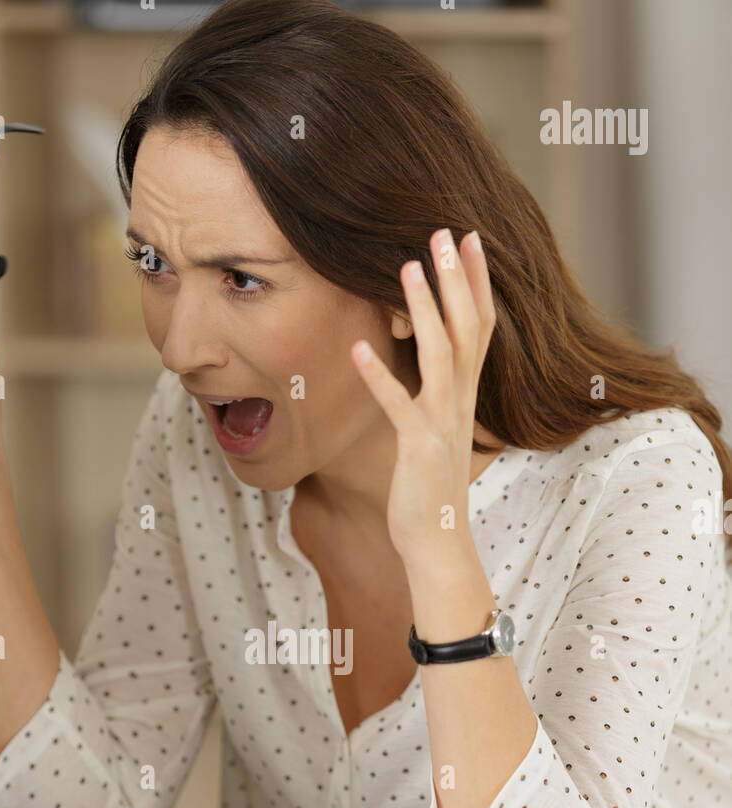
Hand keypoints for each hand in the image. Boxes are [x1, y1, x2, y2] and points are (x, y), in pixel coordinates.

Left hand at [350, 228, 494, 561]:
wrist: (440, 544)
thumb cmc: (432, 492)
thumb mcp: (438, 435)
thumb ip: (436, 398)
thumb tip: (429, 369)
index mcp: (466, 397)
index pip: (481, 328)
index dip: (478, 283)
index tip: (471, 240)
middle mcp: (461, 403)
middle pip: (467, 328)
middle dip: (457, 279)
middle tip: (445, 231)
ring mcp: (442, 424)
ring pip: (440, 354)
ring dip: (425, 309)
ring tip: (406, 267)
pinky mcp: (418, 447)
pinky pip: (399, 404)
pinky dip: (380, 376)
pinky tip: (359, 348)